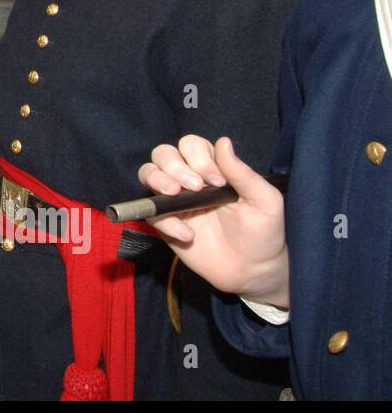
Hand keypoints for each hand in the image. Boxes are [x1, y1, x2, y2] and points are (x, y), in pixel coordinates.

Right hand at [138, 135, 288, 306]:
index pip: (192, 145)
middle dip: (174, 165)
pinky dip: (166, 220)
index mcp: (213, 169)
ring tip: (174, 194)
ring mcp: (174, 200)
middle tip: (195, 188)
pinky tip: (188, 234)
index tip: (218, 181)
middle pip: (163, 153)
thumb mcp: (264, 201)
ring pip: (148, 173)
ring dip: (157, 179)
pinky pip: (151, 212)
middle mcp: (189, 179)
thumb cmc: (263, 232)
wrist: (252, 270)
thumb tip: (223, 142)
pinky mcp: (165, 223)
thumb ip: (242, 173)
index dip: (199, 157)